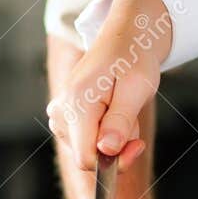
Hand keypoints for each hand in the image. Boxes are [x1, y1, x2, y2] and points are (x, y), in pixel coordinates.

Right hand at [46, 0, 172, 171]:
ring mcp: (59, 115)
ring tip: (124, 109)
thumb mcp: (137, 87)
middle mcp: (60, 112)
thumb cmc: (134, 58)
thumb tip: (106, 150)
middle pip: (88, 157)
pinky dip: (106, 132)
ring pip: (89, 150)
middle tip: (134, 120)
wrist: (126, 38)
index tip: (138, 144)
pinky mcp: (64, 117)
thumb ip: (121, 120)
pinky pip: (86, 140)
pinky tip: (113, 110)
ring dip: (114, 138)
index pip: (87, 159)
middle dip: (117, 147)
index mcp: (76, 103)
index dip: (115, 160)